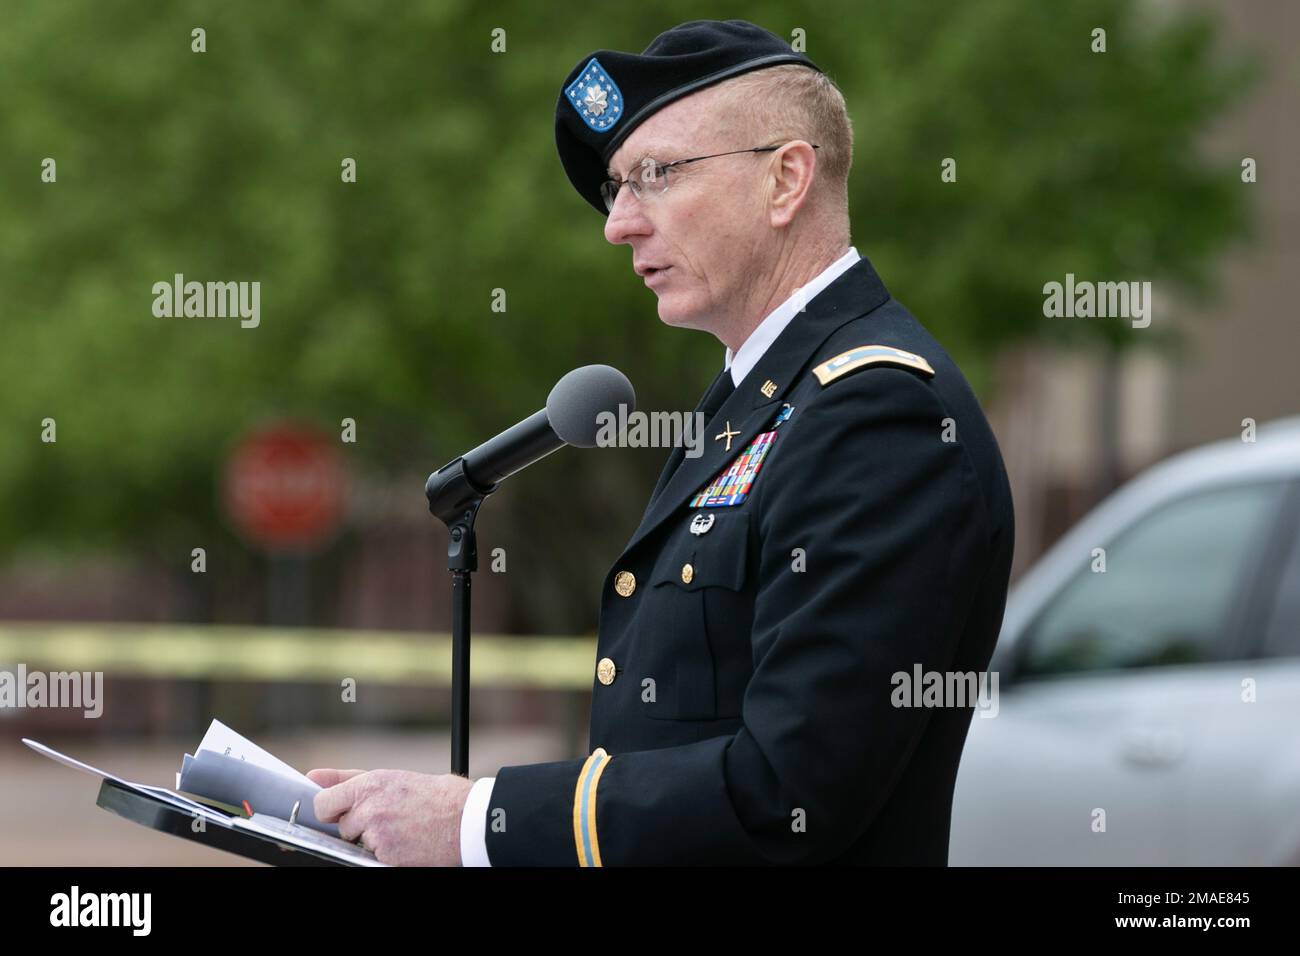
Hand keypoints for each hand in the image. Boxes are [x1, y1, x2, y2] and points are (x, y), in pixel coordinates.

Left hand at [309, 768, 474, 866]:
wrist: (468, 819)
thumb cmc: (434, 795)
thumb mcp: (390, 777)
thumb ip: (347, 779)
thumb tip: (312, 775)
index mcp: (369, 784)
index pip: (323, 803)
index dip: (332, 810)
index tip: (344, 811)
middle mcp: (369, 809)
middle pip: (343, 826)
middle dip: (361, 825)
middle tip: (390, 817)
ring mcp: (377, 835)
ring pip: (360, 843)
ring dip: (375, 840)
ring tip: (403, 828)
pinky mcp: (387, 857)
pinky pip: (375, 857)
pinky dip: (389, 853)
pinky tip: (408, 841)